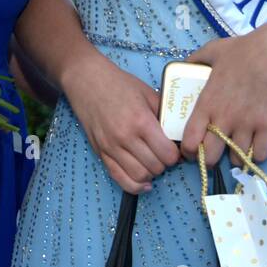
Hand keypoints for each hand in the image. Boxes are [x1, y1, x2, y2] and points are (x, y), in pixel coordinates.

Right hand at [63, 51, 179, 194]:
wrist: (87, 81)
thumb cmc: (119, 84)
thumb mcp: (148, 93)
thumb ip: (164, 114)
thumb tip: (179, 133)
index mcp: (141, 121)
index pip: (167, 154)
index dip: (176, 154)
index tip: (175, 149)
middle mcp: (125, 137)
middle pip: (155, 167)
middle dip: (165, 164)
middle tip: (165, 155)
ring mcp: (111, 147)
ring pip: (139, 176)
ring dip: (151, 174)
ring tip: (153, 162)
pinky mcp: (100, 153)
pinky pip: (119, 178)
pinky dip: (134, 186)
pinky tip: (144, 182)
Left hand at [180, 20, 266, 169]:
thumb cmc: (243, 49)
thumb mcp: (212, 50)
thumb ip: (196, 60)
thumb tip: (185, 64)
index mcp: (206, 103)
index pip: (189, 141)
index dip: (188, 150)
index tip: (193, 148)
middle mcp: (224, 118)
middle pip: (211, 157)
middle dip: (211, 159)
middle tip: (216, 151)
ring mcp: (247, 124)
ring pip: (237, 159)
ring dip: (236, 156)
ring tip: (238, 146)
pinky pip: (259, 154)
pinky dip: (256, 153)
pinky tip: (256, 144)